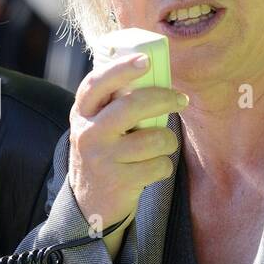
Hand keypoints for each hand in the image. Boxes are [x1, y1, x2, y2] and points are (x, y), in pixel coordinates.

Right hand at [69, 51, 185, 258]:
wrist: (89, 203)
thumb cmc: (104, 152)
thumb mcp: (98, 125)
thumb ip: (116, 103)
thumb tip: (153, 72)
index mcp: (82, 113)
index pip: (97, 83)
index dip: (121, 68)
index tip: (146, 60)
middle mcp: (88, 134)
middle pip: (132, 106)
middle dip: (164, 98)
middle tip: (181, 99)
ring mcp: (103, 159)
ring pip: (155, 139)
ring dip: (167, 142)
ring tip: (158, 147)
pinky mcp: (119, 182)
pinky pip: (160, 165)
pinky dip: (162, 167)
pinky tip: (149, 170)